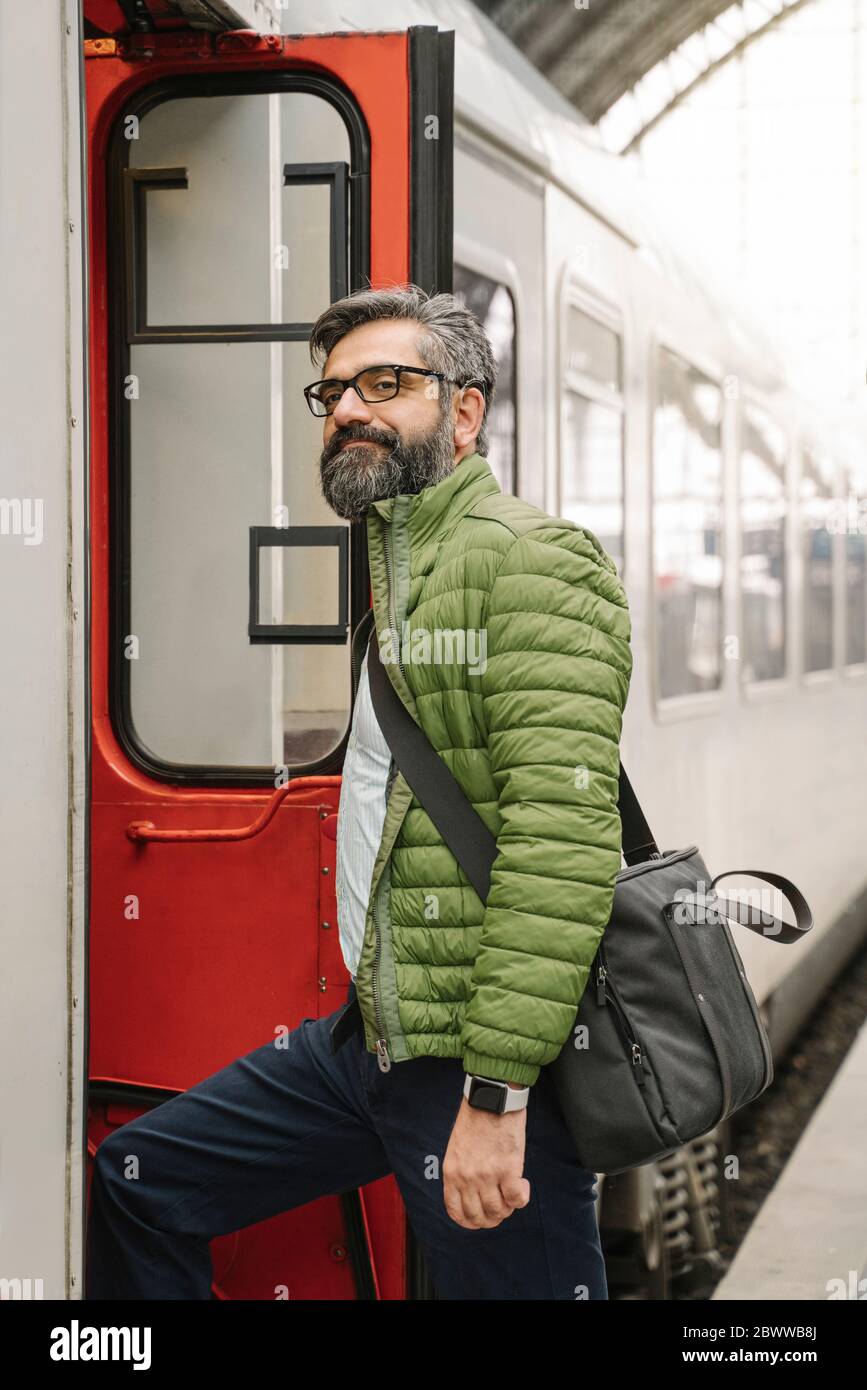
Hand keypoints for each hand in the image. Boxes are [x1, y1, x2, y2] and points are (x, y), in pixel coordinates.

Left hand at [442, 1096, 530, 1228]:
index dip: (470, 1222)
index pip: (456, 1212)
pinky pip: (516, 1199)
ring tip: (512, 1195)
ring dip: (508, 1209)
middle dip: (492, 1219)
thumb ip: (461, 1172)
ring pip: (498, 1211)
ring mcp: (487, 1175)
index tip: (480, 1220)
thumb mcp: (457, 1148)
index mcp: (452, 1172)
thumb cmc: (476, 1119)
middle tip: (502, 1209)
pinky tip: (523, 1185)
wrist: (491, 1098)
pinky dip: (522, 1198)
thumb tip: (473, 1195)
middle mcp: (467, 1178)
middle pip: (479, 1216)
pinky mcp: (508, 1169)